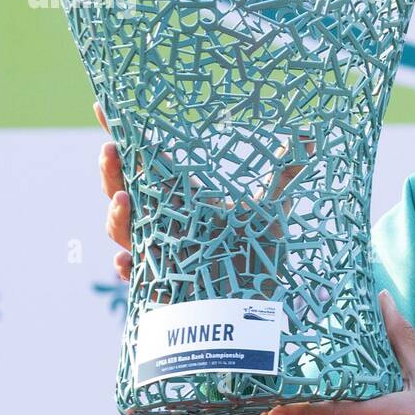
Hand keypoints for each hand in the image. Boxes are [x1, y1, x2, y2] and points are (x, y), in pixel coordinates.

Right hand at [96, 100, 312, 286]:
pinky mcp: (159, 282)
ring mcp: (157, 250)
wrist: (256, 309)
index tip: (104, 105)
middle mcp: (163, 221)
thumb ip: (284, 175)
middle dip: (111, 171)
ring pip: (123, 228)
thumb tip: (310, 136)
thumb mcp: (271, 212)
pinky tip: (126, 261)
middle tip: (109, 149)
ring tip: (122, 198)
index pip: (145, 161)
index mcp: (182, 197)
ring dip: (117, 215)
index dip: (123, 135)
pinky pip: (136, 274)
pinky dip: (128, 266)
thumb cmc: (257, 255)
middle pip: (123, 190)